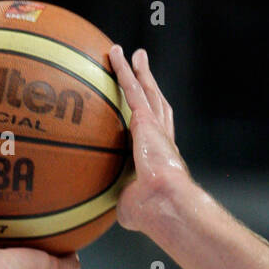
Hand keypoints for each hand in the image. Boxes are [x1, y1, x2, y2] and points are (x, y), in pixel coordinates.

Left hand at [108, 45, 192, 233]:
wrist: (164, 202)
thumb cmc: (151, 214)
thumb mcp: (129, 207)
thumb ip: (119, 200)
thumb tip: (104, 208)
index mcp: (160, 159)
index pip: (156, 134)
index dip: (152, 120)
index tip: (146, 112)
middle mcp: (161, 138)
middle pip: (156, 104)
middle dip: (150, 86)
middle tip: (144, 68)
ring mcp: (156, 127)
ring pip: (145, 91)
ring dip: (138, 71)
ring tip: (133, 54)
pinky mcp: (146, 119)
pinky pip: (131, 88)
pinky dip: (124, 69)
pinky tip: (115, 54)